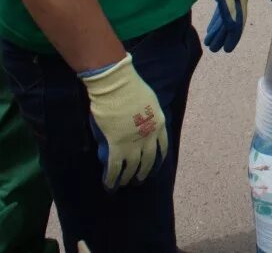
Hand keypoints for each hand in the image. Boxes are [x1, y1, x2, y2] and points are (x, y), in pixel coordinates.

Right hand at [79, 54, 166, 188]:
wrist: (117, 85)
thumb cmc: (131, 87)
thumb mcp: (149, 101)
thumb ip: (147, 114)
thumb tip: (140, 121)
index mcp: (159, 124)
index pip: (163, 146)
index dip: (159, 158)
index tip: (156, 166)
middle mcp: (150, 137)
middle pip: (149, 160)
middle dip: (144, 172)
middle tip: (139, 180)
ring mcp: (134, 143)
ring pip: (132, 167)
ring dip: (127, 178)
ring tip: (123, 185)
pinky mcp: (117, 146)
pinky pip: (114, 167)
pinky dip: (111, 178)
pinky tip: (109, 185)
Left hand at [201, 0, 248, 52]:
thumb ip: (228, 9)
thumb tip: (233, 26)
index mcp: (241, 0)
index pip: (238, 23)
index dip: (233, 37)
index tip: (226, 50)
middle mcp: (238, 0)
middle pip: (232, 22)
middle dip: (223, 36)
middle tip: (214, 49)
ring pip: (226, 18)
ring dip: (218, 30)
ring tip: (210, 42)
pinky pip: (221, 11)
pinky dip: (216, 21)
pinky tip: (211, 28)